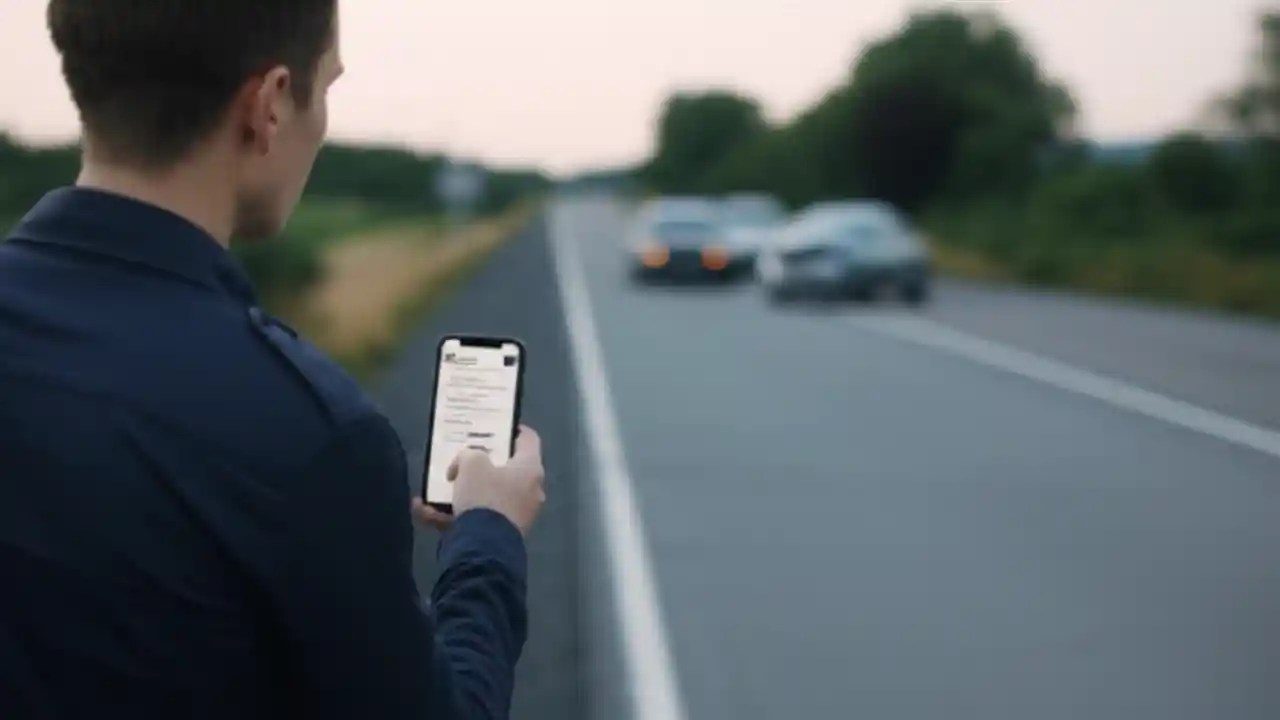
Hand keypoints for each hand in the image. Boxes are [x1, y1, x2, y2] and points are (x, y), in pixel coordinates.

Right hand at [412, 426, 545, 535]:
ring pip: (486, 498)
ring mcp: (518, 515)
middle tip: (462, 461)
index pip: (529, 439)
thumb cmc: (485, 495)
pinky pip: (478, 519)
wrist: (484, 547)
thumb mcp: (471, 464)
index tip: (496, 429)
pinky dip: (454, 516)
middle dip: (481, 467)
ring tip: (431, 494)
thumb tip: (464, 464)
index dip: (513, 430)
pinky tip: (423, 513)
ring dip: (460, 494)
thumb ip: (468, 455)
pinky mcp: (503, 535)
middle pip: (506, 471)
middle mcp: (530, 491)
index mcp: (530, 468)